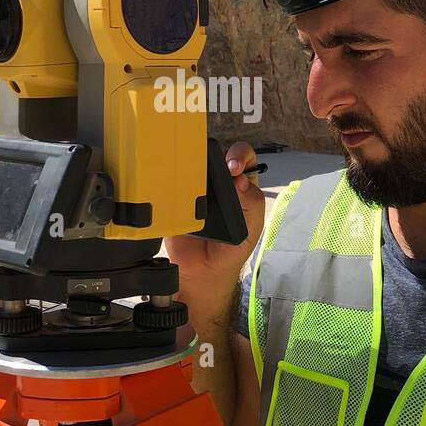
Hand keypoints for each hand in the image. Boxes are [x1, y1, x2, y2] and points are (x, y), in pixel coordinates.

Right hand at [164, 141, 266, 304]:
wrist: (201, 272)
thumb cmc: (230, 250)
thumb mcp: (252, 228)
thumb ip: (252, 203)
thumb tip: (241, 181)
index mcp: (240, 186)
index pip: (243, 158)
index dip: (239, 156)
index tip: (233, 167)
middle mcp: (217, 183)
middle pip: (215, 154)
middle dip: (215, 153)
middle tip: (216, 167)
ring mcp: (194, 189)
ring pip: (192, 164)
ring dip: (192, 162)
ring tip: (195, 173)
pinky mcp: (175, 199)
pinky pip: (172, 183)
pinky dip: (173, 180)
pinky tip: (177, 187)